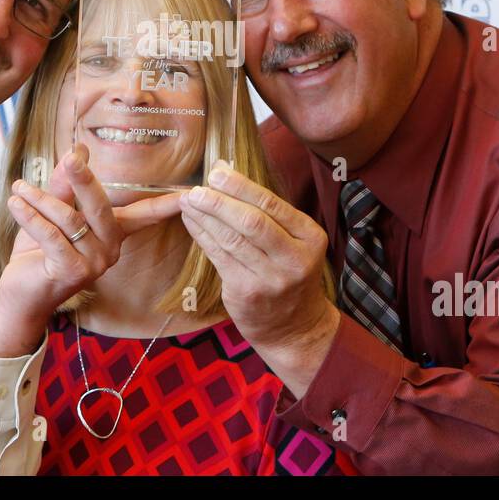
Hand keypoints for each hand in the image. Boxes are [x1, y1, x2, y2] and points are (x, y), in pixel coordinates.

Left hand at [0, 144, 180, 356]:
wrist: (20, 295)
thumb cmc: (39, 253)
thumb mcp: (53, 213)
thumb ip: (65, 186)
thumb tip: (78, 151)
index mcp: (112, 233)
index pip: (145, 215)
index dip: (167, 205)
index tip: (191, 194)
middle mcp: (110, 249)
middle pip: (100, 205)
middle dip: (84, 178)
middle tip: (72, 157)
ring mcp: (94, 263)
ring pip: (69, 218)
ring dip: (40, 200)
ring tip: (19, 188)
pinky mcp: (72, 272)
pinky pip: (51, 235)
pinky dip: (31, 216)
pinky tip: (16, 203)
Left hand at [179, 161, 340, 395]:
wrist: (295, 328)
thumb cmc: (289, 274)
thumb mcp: (294, 242)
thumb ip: (267, 212)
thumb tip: (225, 171)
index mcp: (310, 238)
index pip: (272, 204)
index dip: (240, 186)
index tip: (217, 172)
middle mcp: (294, 259)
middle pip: (252, 222)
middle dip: (219, 202)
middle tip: (197, 188)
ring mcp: (270, 279)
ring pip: (231, 239)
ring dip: (205, 217)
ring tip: (188, 201)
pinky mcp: (246, 293)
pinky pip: (218, 257)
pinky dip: (202, 236)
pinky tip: (191, 222)